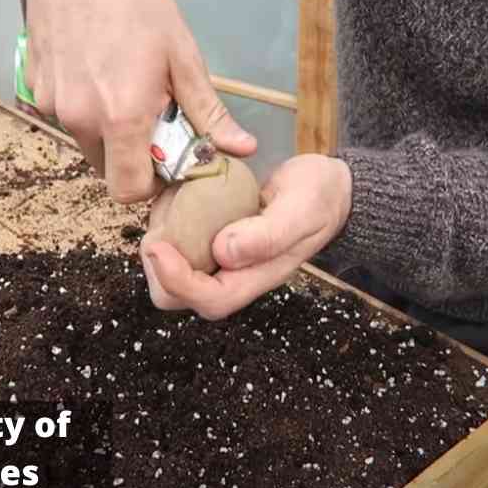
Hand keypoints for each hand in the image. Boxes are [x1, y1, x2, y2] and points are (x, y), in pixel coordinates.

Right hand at [24, 0, 254, 202]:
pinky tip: (98, 72)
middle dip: (132, 158)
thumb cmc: (137, 0)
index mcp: (122, 117)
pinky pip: (66, 118)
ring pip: (86, 144)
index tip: (166, 163)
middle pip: (108, 170)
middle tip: (152, 121)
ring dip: (108, 134)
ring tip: (124, 89)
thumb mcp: (183, 56)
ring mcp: (53, 105)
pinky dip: (85, 109)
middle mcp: (80, 119)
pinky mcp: (35, 89)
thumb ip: (208, 112)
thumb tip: (241, 149)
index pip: (129, 190)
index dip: (151, 185)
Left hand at [141, 155, 351, 319]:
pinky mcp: (210, 241)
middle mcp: (232, 275)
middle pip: (178, 296)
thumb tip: (224, 251)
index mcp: (254, 278)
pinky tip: (178, 193)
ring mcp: (220, 260)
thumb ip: (268, 235)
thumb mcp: (301, 210)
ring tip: (170, 204)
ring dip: (160, 241)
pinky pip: (176, 243)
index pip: (208, 300)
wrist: (329, 188)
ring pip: (169, 270)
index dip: (177, 280)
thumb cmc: (320, 200)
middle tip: (159, 227)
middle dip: (158, 267)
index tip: (159, 245)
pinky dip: (167, 222)